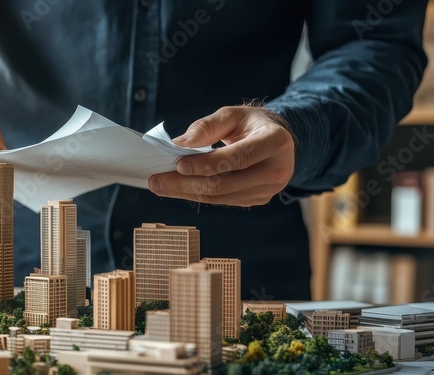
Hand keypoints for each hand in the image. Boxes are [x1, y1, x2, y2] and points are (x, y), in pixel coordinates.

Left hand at [148, 106, 295, 206]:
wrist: (277, 140)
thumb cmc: (252, 124)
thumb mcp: (233, 115)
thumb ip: (207, 127)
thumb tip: (180, 145)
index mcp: (276, 142)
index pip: (238, 158)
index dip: (207, 164)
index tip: (178, 165)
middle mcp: (276, 170)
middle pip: (225, 184)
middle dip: (186, 183)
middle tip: (156, 180)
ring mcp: (268, 190)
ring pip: (220, 197)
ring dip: (186, 192)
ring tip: (160, 185)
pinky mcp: (257, 199)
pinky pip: (221, 200)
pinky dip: (197, 194)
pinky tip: (178, 188)